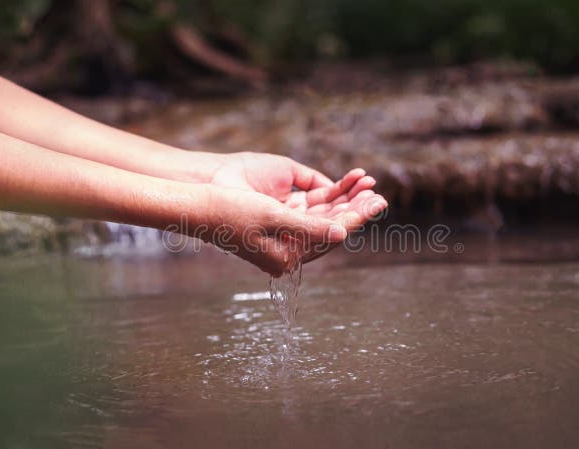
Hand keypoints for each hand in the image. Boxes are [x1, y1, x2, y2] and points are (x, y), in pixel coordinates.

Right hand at [209, 152, 387, 264]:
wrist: (198, 206)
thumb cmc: (231, 211)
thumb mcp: (273, 216)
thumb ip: (309, 226)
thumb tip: (342, 232)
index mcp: (287, 258)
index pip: (330, 236)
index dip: (354, 218)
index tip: (375, 204)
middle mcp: (288, 252)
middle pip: (330, 229)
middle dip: (355, 210)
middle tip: (380, 196)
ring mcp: (284, 239)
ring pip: (322, 219)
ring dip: (344, 202)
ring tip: (368, 188)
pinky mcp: (279, 225)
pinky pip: (310, 212)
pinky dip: (326, 199)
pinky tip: (343, 187)